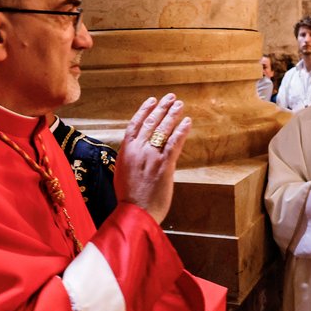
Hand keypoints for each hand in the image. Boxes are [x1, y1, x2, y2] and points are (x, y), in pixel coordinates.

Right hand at [116, 94, 190, 223]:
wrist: (136, 212)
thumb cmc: (130, 198)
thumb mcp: (123, 173)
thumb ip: (130, 159)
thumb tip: (137, 152)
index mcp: (125, 151)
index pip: (135, 124)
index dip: (144, 110)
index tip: (152, 101)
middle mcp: (137, 150)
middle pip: (151, 122)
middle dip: (162, 108)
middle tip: (171, 98)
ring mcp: (151, 156)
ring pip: (163, 129)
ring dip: (173, 114)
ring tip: (180, 105)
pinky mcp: (164, 164)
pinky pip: (175, 142)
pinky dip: (182, 130)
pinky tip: (187, 122)